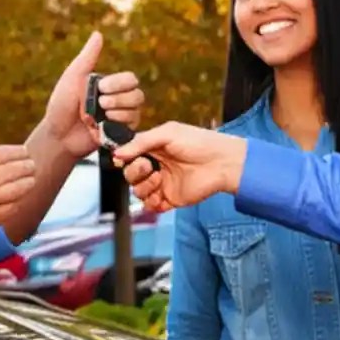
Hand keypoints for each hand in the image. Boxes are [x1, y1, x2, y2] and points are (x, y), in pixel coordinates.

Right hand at [0, 145, 35, 249]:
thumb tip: (1, 162)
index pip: (2, 154)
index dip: (16, 152)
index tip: (23, 151)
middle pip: (14, 170)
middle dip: (26, 166)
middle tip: (31, 165)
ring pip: (18, 190)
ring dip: (27, 183)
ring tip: (31, 179)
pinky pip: (11, 209)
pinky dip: (17, 202)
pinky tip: (19, 198)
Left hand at [42, 31, 144, 156]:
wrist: (57, 134)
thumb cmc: (61, 105)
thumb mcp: (73, 77)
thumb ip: (88, 57)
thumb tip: (98, 33)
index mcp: (109, 86)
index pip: (130, 79)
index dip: (119, 83)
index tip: (101, 87)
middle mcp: (118, 101)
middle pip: (138, 94)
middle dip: (120, 98)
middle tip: (101, 102)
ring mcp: (120, 118)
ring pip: (136, 110)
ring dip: (119, 111)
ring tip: (101, 116)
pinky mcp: (120, 134)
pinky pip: (132, 127)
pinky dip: (120, 124)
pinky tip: (105, 126)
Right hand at [113, 122, 247, 210]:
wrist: (221, 163)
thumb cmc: (198, 142)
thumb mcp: (168, 133)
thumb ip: (141, 142)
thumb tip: (117, 153)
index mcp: (153, 149)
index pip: (129, 156)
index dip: (124, 159)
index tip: (125, 158)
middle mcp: (156, 166)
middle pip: (130, 175)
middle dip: (134, 172)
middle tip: (148, 166)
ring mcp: (162, 184)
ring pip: (138, 191)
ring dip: (143, 187)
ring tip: (158, 179)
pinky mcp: (170, 199)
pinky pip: (151, 206)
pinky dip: (151, 203)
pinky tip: (160, 195)